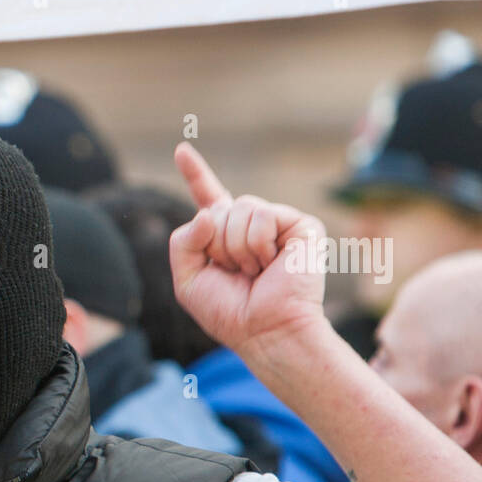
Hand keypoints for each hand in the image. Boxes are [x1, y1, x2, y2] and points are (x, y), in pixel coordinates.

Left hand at [168, 142, 328, 355]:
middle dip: (217, 246)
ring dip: (238, 248)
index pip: (208, 198)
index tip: (181, 150)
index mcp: (225, 236)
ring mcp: (277, 224)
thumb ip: (182, 242)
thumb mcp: (188, 280)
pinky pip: (263, 216)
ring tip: (256, 271)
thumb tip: (209, 212)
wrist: (264, 331)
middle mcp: (252, 226)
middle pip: (217, 210)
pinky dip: (259, 244)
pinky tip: (272, 263)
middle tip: (238, 274)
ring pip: (240, 209)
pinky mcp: (301, 225)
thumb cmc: (229, 312)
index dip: (195, 173)